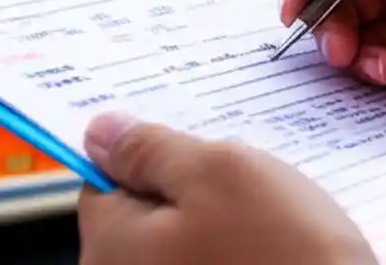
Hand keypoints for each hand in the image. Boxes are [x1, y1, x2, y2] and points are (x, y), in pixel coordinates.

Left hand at [78, 112, 374, 264]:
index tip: (190, 146)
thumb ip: (151, 149)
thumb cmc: (284, 257)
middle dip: (189, 194)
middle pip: (144, 218)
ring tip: (274, 220)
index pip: (103, 183)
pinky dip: (241, 255)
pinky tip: (280, 250)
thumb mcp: (220, 173)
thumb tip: (101, 133)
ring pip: (184, 246)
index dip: (148, 157)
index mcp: (111, 250)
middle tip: (245, 184)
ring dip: (221, 227)